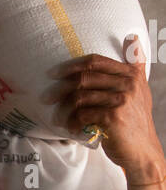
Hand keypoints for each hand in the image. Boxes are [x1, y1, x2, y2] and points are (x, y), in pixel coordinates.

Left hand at [53, 35, 165, 179]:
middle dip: (60, 88)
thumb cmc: (135, 122)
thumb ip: (135, 66)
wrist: (142, 152)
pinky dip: (72, 122)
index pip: (95, 61)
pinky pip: (82, 114)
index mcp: (131, 75)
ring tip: (58, 117)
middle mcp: (128, 84)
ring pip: (80, 97)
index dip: (71, 66)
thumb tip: (131, 37)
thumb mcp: (140, 90)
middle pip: (83, 78)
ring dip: (64, 108)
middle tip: (47, 97)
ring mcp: (121, 100)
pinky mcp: (113, 117)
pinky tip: (71, 128)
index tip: (54, 74)